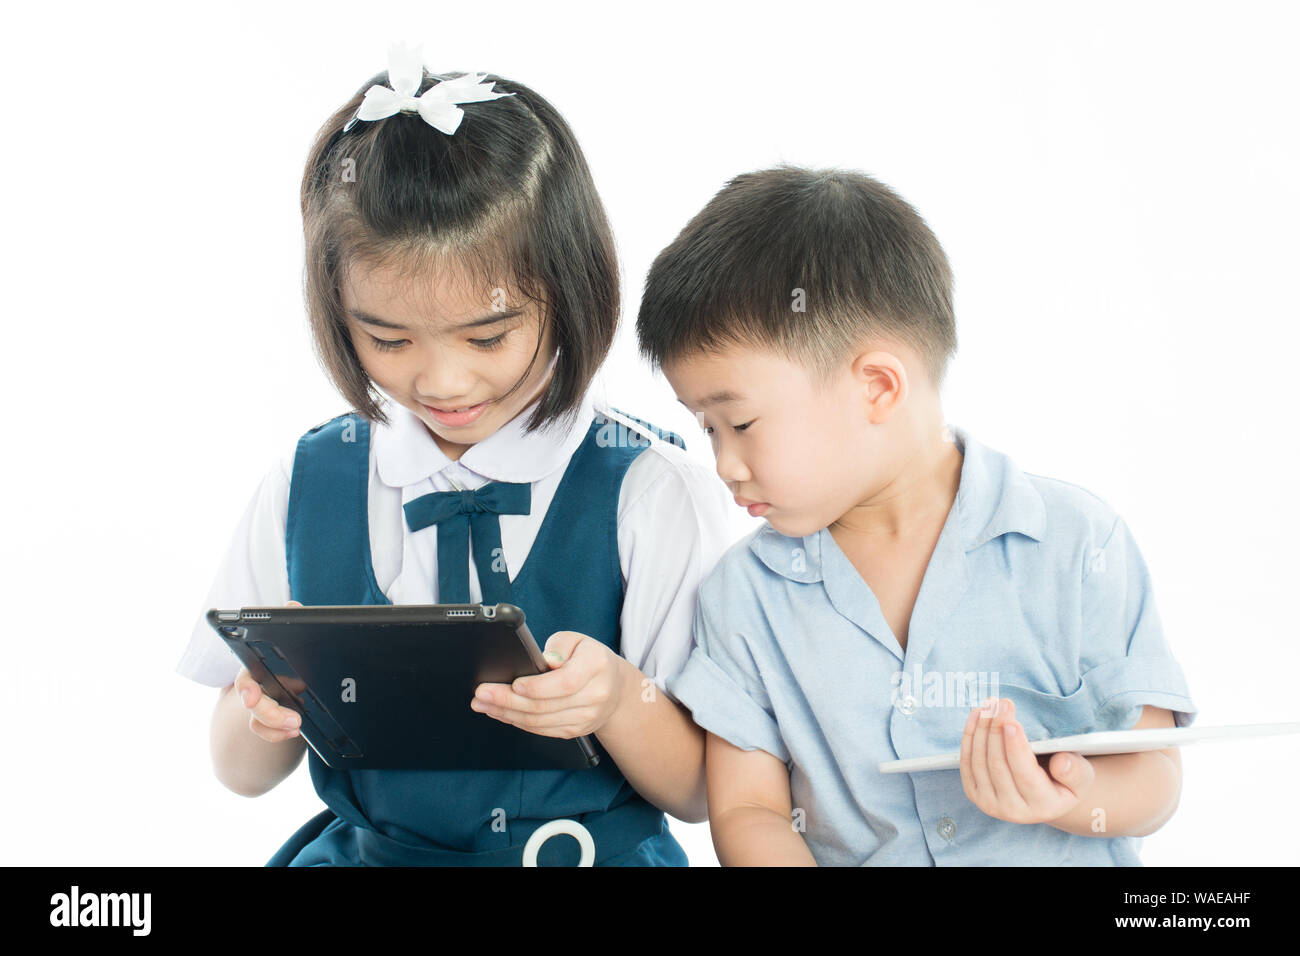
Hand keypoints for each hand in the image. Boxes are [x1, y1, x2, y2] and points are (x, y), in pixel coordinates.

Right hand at [233, 600, 303, 743]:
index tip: (252, 697)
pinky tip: (294, 731)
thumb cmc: (299, 651)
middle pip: (252, 700)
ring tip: (298, 724)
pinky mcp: (270, 717)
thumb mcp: (300, 636)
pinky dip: (277, 734)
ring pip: (256, 718)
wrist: (308, 676)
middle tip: (294, 719)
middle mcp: (258, 680)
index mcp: (262, 660)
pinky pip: (264, 730)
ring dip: (275, 724)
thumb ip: (292, 620)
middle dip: (267, 712)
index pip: (247, 673)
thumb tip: (291, 606)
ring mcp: (263, 700)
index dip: (247, 687)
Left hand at [469, 630, 627, 738]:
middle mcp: (594, 696)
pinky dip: (517, 722)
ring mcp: (585, 717)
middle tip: (482, 693)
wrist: (614, 688)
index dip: (536, 687)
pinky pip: (541, 730)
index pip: (564, 683)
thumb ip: (560, 646)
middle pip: (545, 705)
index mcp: (596, 667)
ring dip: (506, 713)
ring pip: (539, 721)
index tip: (513, 684)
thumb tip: (544, 661)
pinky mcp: (574, 731)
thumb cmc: (590, 659)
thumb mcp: (578, 640)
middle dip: (508, 700)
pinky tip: (500, 713)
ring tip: (483, 703)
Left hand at [959, 697, 1093, 824]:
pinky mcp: (973, 793)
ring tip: (990, 704)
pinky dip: (969, 736)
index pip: (1025, 775)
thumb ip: (1074, 771)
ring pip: (979, 761)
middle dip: (997, 729)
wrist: (1043, 795)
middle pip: (998, 765)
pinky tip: (977, 715)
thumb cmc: (1065, 780)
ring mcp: (990, 804)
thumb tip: (1061, 763)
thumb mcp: (1081, 777)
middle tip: (1002, 703)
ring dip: (982, 728)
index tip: (1011, 722)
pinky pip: (966, 762)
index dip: (1015, 748)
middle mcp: (1013, 811)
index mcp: (1043, 806)